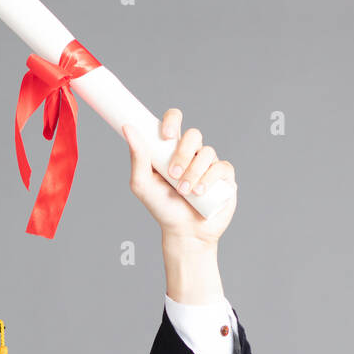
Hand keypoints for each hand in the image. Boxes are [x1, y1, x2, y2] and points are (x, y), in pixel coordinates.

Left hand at [122, 108, 236, 245]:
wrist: (184, 232)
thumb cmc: (162, 207)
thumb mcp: (143, 184)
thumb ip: (137, 157)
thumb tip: (128, 128)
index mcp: (172, 149)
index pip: (175, 121)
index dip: (172, 120)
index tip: (166, 135)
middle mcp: (193, 153)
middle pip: (194, 135)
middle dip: (182, 153)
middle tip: (173, 174)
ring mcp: (210, 164)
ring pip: (207, 152)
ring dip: (193, 172)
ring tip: (184, 192)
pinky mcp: (225, 177)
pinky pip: (221, 168)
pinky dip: (209, 179)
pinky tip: (199, 193)